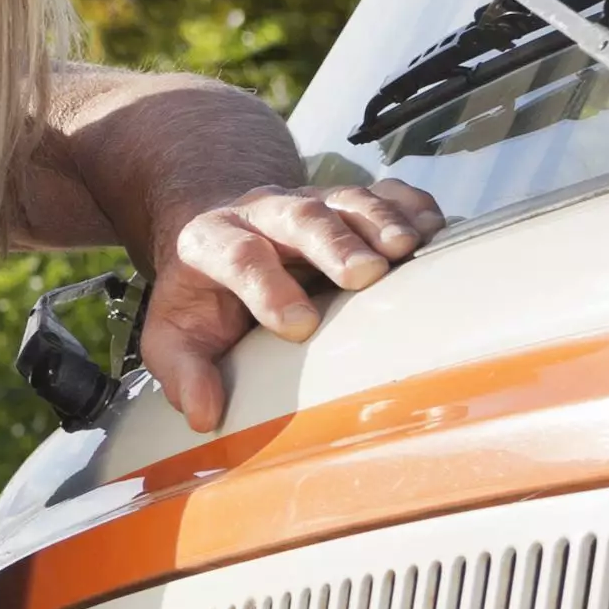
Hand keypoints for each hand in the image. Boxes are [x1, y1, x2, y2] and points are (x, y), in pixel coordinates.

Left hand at [141, 179, 442, 434]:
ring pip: (346, 199)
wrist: (219, 233)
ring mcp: (310, 200)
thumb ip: (182, 371)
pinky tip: (434, 228)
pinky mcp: (348, 201)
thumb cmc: (201, 297)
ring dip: (380, 220)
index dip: (268, 288)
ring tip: (408, 247)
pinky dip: (412, 207)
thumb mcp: (174, 335)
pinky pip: (385, 193)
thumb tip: (205, 415)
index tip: (300, 327)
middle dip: (333, 243)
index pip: (238, 256)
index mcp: (209, 240)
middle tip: (366, 274)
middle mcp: (262, 212)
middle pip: (299, 216)